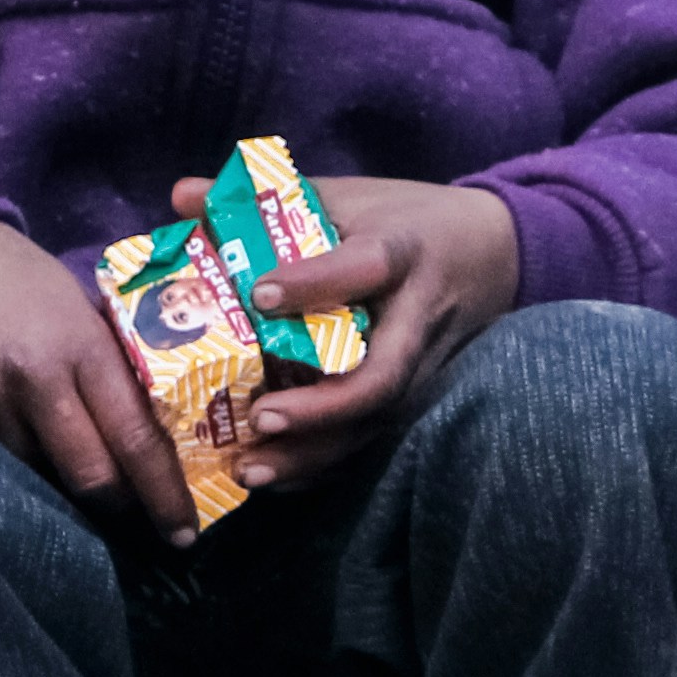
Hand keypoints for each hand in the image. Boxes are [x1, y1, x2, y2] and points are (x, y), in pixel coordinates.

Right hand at [0, 219, 201, 540]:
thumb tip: (151, 436)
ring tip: (62, 469)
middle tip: (133, 516)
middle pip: (92, 476)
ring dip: (59, 486)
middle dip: (118, 504)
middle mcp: (36, 378)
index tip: (183, 532)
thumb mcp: (76, 308)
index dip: (163, 494)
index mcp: (82, 344)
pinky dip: (13, 470)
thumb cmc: (16, 278)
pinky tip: (13, 450)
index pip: (135, 438)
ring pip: (39, 479)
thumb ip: (108, 366)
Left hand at [187, 171, 519, 497]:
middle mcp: (416, 318)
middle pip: (380, 375)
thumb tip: (180, 196)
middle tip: (260, 417)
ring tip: (250, 469)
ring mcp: (423, 368)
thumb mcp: (348, 196)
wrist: (496, 251)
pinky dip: (324, 467)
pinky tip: (274, 481)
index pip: (363, 268)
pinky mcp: (419, 399)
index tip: (260, 294)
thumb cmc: (406, 219)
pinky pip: (373, 442)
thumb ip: (267, 198)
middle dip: (322, 405)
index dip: (313, 283)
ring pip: (374, 423)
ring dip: (314, 453)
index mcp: (400, 251)